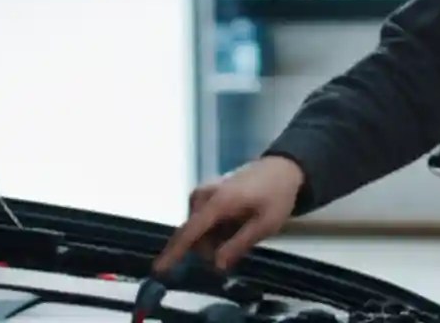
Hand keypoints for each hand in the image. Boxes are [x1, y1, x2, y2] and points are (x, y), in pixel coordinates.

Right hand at [153, 155, 304, 274]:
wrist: (281, 169)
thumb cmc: (276, 196)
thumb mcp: (265, 224)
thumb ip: (239, 244)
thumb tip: (216, 265)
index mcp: (218, 202)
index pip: (190, 232)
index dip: (173, 253)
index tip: (158, 270)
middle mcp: (203, 195)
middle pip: (194, 236)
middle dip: (210, 248)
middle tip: (239, 244)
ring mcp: (202, 192)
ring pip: (198, 230)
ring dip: (214, 239)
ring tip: (241, 228)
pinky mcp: (204, 193)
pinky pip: (202, 221)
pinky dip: (215, 229)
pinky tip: (235, 222)